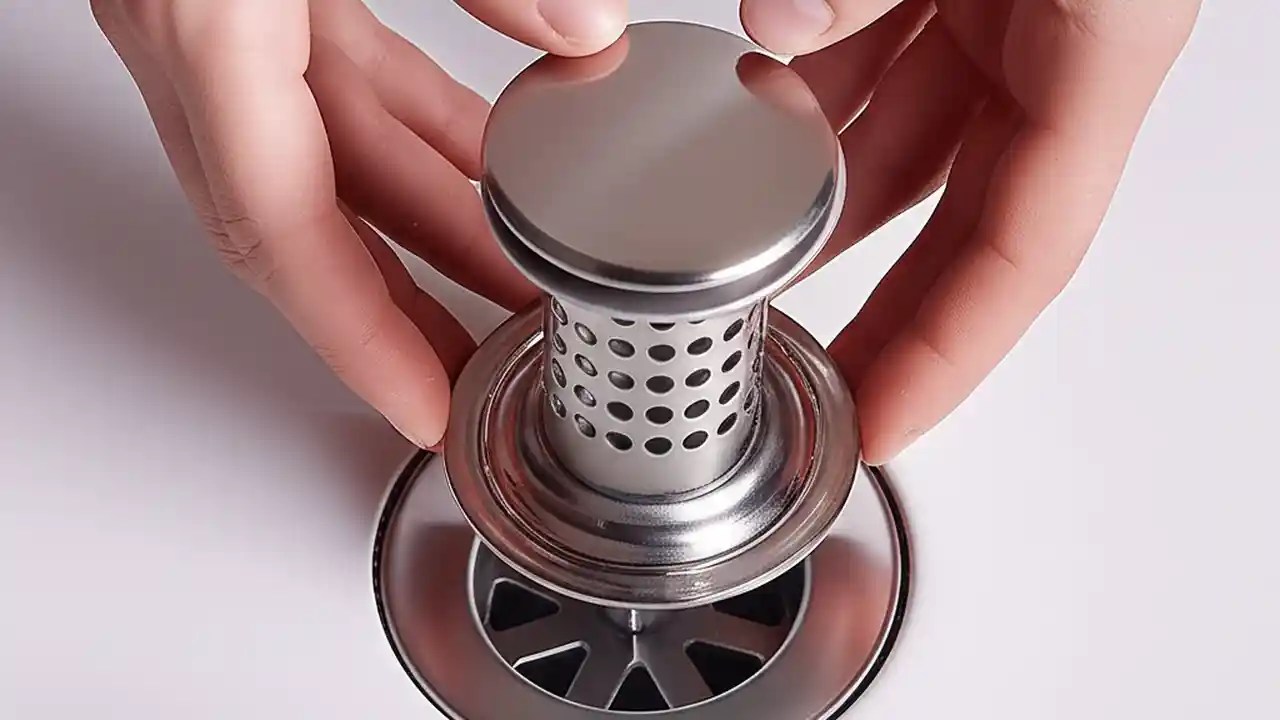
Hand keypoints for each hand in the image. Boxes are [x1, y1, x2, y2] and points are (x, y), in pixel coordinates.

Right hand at [89, 0, 626, 447]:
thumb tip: (585, 38)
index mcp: (208, 20)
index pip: (283, 231)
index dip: (358, 336)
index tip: (422, 411)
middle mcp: (200, 39)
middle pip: (310, 223)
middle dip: (402, 311)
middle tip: (486, 380)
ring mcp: (221, 20)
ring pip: (331, 165)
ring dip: (423, 235)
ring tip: (515, 297)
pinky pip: (342, 97)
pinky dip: (420, 146)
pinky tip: (493, 177)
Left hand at [740, 0, 1199, 462]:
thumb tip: (780, 27)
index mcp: (1105, 48)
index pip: (1026, 251)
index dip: (951, 354)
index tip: (882, 424)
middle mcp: (1057, 45)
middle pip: (963, 221)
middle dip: (888, 311)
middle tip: (819, 384)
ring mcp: (1006, 9)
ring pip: (906, 135)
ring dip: (828, 198)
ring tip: (754, 264)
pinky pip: (880, 50)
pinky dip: (816, 86)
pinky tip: (758, 114)